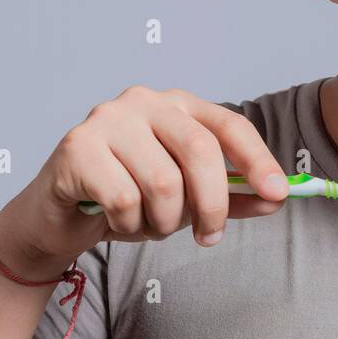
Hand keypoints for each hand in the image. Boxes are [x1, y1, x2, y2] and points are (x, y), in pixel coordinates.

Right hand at [0, 85, 289, 270]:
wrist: (57, 216)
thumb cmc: (126, 199)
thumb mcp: (186, 200)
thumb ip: (231, 196)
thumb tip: (277, 198)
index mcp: (177, 105)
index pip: (228, 125)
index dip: (258, 160)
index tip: (279, 194)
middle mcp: (143, 101)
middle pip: (200, 152)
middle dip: (212, 205)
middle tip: (209, 237)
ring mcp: (107, 119)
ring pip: (162, 182)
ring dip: (163, 222)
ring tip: (148, 226)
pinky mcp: (77, 147)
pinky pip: (124, 198)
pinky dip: (129, 224)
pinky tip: (117, 221)